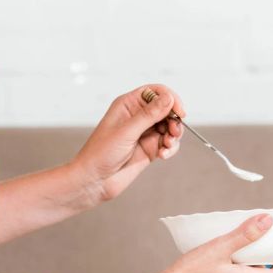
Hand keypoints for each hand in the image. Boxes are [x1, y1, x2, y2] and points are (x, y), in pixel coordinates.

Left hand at [70, 84, 184, 202]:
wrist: (94, 181)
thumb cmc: (100, 153)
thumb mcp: (126, 131)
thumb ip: (149, 115)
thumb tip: (168, 98)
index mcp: (128, 105)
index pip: (155, 92)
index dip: (170, 99)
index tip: (179, 112)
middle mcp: (138, 117)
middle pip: (166, 109)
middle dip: (174, 120)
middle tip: (173, 132)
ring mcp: (145, 133)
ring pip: (170, 126)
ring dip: (174, 135)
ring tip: (167, 146)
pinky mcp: (150, 148)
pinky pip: (168, 143)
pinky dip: (170, 148)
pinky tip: (163, 155)